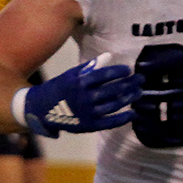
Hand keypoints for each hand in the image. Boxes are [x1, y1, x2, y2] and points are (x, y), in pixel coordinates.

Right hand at [19, 53, 141, 135]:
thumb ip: (90, 66)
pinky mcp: (89, 126)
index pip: (105, 75)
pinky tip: (133, 113)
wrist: (41, 108)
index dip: (120, 72)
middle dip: (130, 83)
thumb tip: (109, 56)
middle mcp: (85, 97)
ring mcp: (88, 112)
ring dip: (129, 98)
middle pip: (114, 89)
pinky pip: (110, 122)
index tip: (129, 70)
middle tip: (141, 79)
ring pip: (115, 104)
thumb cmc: (60, 88)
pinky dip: (123, 118)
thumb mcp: (71, 74)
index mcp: (81, 82)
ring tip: (139, 92)